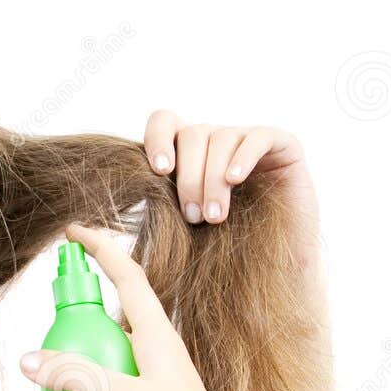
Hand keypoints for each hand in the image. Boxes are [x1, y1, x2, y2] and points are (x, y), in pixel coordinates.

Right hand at [21, 222, 246, 390]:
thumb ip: (74, 377)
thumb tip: (29, 361)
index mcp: (159, 339)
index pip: (127, 278)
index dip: (101, 250)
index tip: (73, 233)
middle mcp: (155, 359)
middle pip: (100, 337)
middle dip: (63, 355)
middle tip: (39, 372)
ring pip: (95, 382)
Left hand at [143, 109, 321, 271]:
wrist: (278, 267)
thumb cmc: (224, 253)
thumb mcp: (181, 234)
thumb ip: (154, 214)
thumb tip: (108, 218)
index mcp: (188, 154)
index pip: (165, 123)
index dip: (158, 140)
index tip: (160, 171)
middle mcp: (216, 141)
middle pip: (193, 135)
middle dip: (189, 177)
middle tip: (193, 217)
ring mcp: (248, 140)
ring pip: (222, 138)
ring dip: (213, 179)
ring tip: (214, 217)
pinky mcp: (282, 145)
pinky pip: (258, 137)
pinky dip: (244, 156)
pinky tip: (236, 179)